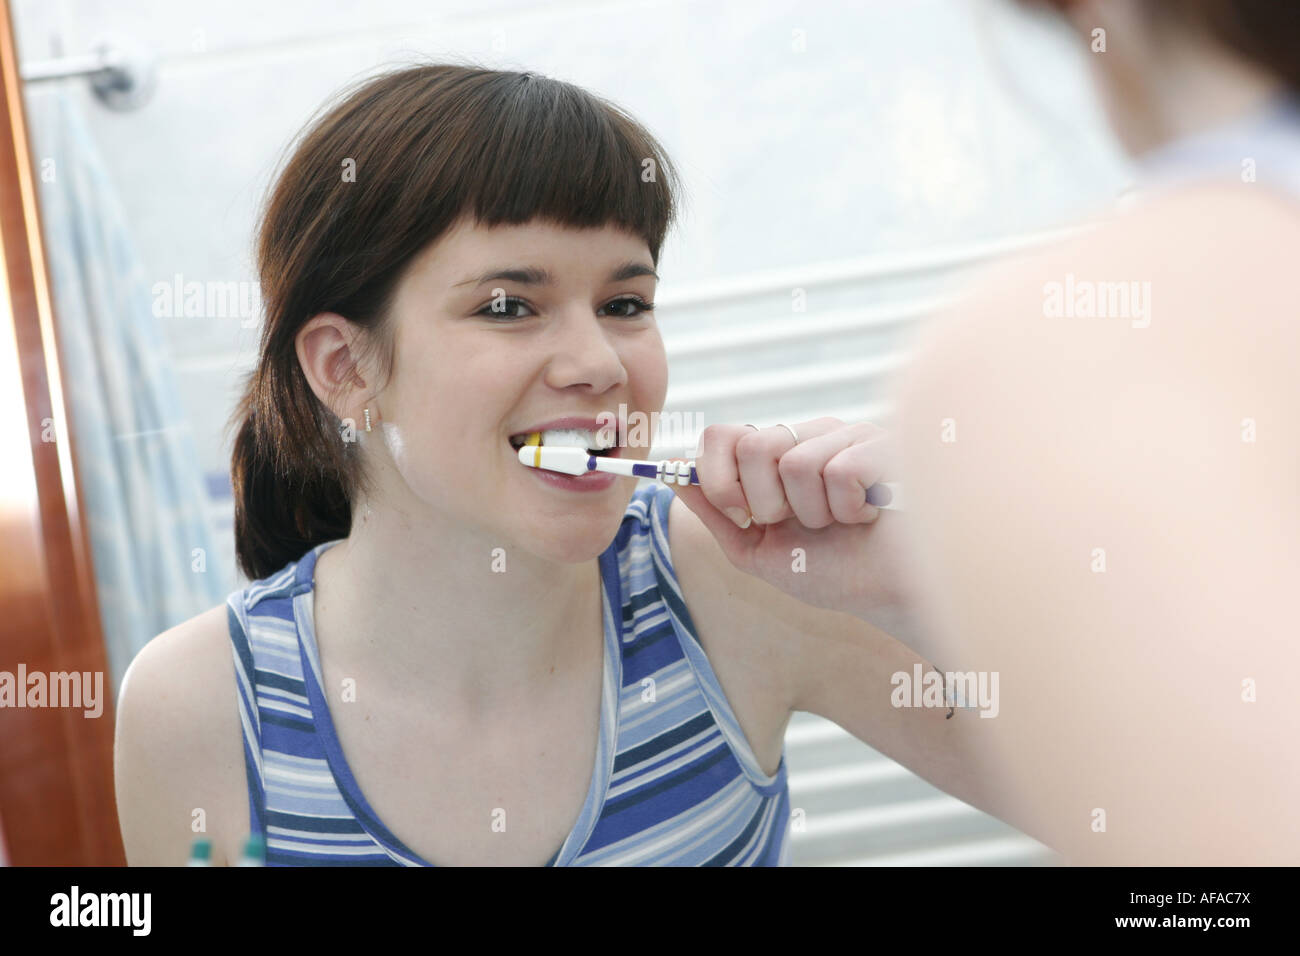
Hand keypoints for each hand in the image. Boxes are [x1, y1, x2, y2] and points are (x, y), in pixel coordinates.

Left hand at [667, 418, 914, 629]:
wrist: (894, 594)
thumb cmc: (835, 572)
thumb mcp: (760, 550)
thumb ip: (717, 515)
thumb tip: (671, 477)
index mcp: (776, 456)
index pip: (721, 434)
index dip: (718, 477)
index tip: (741, 513)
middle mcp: (808, 435)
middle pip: (754, 445)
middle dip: (767, 502)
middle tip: (802, 523)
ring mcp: (848, 434)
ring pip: (796, 463)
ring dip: (817, 513)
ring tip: (844, 522)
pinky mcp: (885, 444)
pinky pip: (841, 470)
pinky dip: (852, 509)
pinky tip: (871, 514)